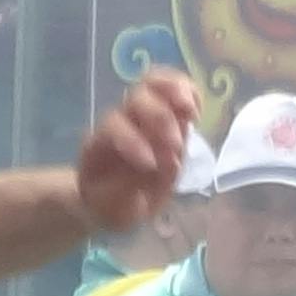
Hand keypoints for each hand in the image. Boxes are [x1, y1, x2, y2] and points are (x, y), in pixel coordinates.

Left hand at [75, 72, 203, 237]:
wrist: (109, 200)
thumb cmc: (110, 207)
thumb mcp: (112, 212)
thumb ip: (128, 192)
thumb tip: (160, 165)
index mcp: (99, 146)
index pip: (114, 128)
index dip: (133, 141)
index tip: (151, 164)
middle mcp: (119, 123)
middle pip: (136, 100)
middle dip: (160, 119)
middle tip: (176, 146)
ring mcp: (142, 114)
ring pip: (154, 83)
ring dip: (177, 93)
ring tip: (192, 114)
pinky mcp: (164, 112)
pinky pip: (174, 87)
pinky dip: (188, 91)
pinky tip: (197, 112)